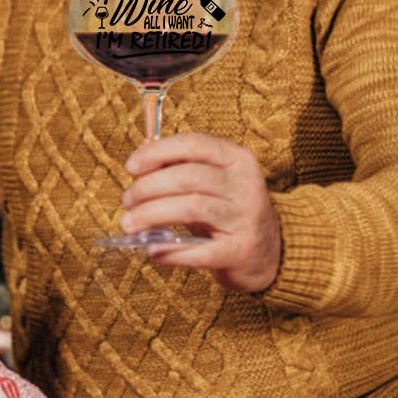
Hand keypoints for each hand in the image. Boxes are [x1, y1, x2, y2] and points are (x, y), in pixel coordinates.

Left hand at [120, 132, 281, 292]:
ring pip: (191, 208)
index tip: (132, 167)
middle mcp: (245, 186)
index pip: (194, 144)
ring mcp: (245, 218)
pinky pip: (199, 251)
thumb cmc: (228, 212)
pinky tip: (153, 250)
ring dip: (151, 214)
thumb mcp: (215, 182)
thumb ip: (182, 170)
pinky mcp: (240, 251)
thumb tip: (138, 168)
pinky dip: (170, 251)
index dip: (157, 152)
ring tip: (130, 224)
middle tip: (127, 201)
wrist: (270, 252)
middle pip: (187, 177)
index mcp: (237, 160)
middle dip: (147, 188)